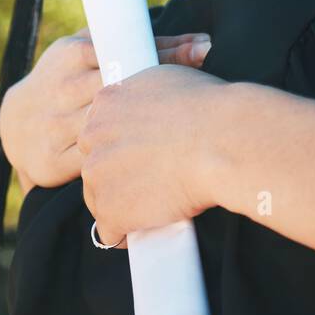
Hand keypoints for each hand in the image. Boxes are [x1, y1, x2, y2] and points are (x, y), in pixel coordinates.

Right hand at [0, 29, 211, 191]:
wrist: (15, 124)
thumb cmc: (63, 80)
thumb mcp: (79, 52)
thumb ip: (119, 39)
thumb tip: (177, 30)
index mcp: (71, 55)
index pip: (124, 50)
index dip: (165, 50)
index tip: (202, 47)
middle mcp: (63, 89)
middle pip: (122, 84)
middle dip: (165, 79)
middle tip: (207, 75)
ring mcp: (57, 125)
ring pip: (111, 123)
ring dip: (152, 123)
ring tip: (192, 118)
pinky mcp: (53, 160)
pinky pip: (95, 160)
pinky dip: (125, 158)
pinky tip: (157, 156)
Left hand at [79, 64, 233, 246]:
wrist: (222, 142)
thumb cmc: (209, 109)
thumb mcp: (168, 81)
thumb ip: (145, 97)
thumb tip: (152, 107)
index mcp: (107, 102)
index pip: (101, 130)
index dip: (123, 145)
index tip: (142, 154)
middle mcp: (92, 136)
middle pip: (96, 163)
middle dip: (119, 174)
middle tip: (151, 179)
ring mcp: (97, 175)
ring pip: (98, 198)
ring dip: (122, 204)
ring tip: (153, 206)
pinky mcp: (110, 210)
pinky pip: (109, 232)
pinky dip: (127, 233)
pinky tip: (148, 227)